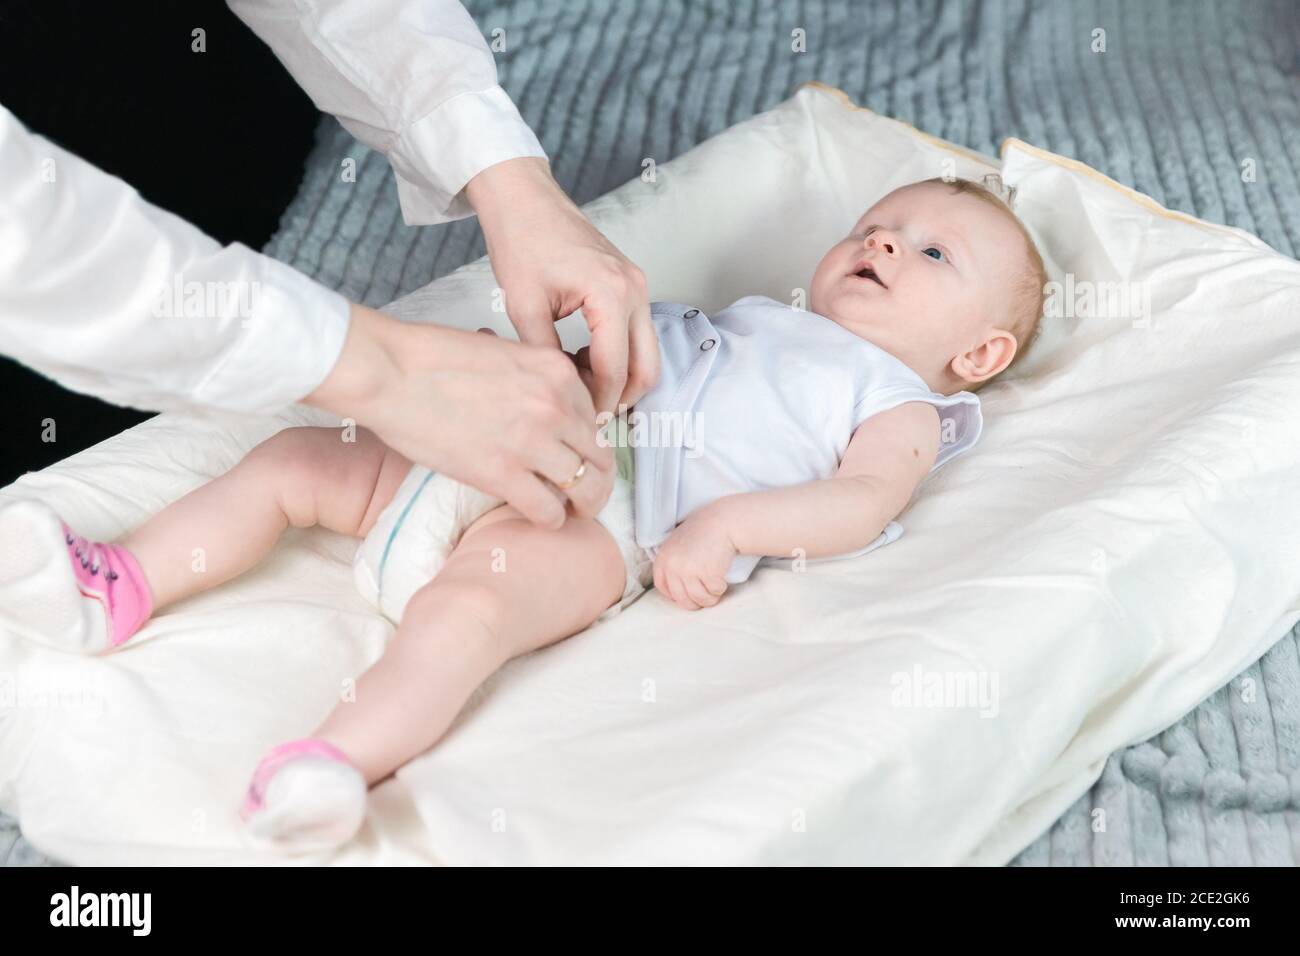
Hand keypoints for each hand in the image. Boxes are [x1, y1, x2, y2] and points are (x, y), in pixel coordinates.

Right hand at [305, 303, 614, 528]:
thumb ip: (534, 378)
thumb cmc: (434, 358)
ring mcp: (533, 441)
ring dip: (582, 504)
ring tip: (573, 512)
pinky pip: (548, 510)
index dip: (592, 442)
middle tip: (589, 494)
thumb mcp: (504, 352)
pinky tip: (542, 519)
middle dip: (598, 478)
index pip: (598, 417)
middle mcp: (555, 405)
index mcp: (557, 371)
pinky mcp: (504, 474)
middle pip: (600, 455)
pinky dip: (550, 520)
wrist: (392, 372)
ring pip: (584, 487)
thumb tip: (543, 400)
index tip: (583, 456)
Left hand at [466, 157, 658, 413]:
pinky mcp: (632, 286)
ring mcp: (638, 287)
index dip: (596, 402)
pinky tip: (582, 357)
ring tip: (579, 382)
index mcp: (611, 295)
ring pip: (647, 354)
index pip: (615, 370)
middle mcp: (635, 291)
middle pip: (646, 368)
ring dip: (621, 378)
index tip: (577, 419)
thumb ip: (544, 354)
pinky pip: (637, 334)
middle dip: (619, 398)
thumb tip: (558, 392)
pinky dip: (618, 355)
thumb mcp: (523, 306)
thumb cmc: (522, 242)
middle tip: (585, 412)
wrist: (525, 201)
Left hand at [652, 506, 738, 610]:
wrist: (722, 521)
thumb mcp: (678, 543)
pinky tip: (722, 579)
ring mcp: (689, 570)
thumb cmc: (703, 531)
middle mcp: (673, 566)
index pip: (662, 587)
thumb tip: (675, 589)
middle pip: (681, 599)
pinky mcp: (706, 573)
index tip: (686, 596)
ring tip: (715, 589)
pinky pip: (713, 592)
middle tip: (704, 598)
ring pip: (699, 599)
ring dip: (709, 598)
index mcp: (663, 558)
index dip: (675, 595)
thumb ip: (673, 562)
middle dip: (695, 603)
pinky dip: (720, 589)